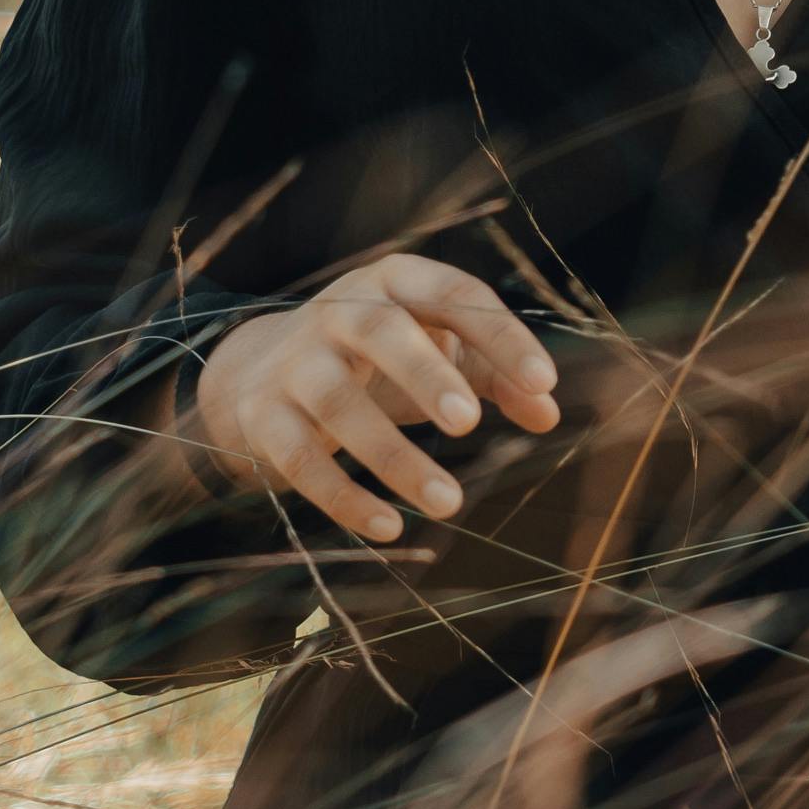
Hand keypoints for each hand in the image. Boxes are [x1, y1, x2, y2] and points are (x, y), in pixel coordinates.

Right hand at [186, 256, 558, 549]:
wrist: (259, 368)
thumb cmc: (377, 355)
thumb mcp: (439, 348)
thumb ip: (496, 373)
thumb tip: (549, 413)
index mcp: (393, 281)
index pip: (451, 293)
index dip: (499, 335)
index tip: (543, 382)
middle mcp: (338, 311)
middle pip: (379, 330)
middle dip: (425, 374)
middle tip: (468, 423)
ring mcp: (294, 362)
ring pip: (337, 402)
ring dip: (392, 455)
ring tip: (449, 502)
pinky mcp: (263, 416)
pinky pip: (299, 459)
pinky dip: (343, 497)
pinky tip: (389, 527)